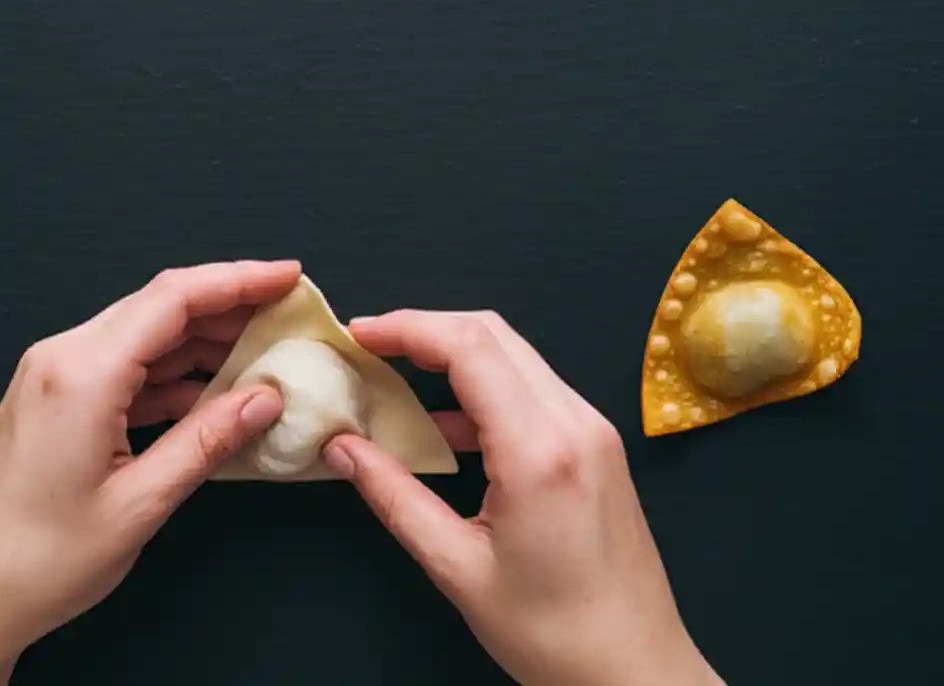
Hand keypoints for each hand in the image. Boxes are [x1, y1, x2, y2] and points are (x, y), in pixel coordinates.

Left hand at [0, 260, 299, 684]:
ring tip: (262, 355)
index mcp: (81, 374)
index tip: (289, 277)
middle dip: (228, 306)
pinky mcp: (54, 400)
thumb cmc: (42, 560)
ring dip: (202, 340)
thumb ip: (207, 441)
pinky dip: (171, 373)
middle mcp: (62, 360)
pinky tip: (212, 392)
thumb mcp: (140, 503)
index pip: (173, 298)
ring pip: (143, 335)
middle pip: (159, 307)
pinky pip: (124, 367)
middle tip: (288, 318)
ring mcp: (53, 377)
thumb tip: (265, 398)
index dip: (238, 281)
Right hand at [323, 310, 723, 685]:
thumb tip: (342, 449)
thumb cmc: (553, 634)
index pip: (469, 347)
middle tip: (368, 348)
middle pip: (493, 335)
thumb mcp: (457, 568)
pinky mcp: (596, 446)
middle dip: (424, 330)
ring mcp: (593, 432)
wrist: (636, 670)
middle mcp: (575, 425)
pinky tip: (445, 428)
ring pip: (515, 357)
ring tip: (395, 383)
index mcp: (540, 452)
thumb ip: (395, 498)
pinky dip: (483, 390)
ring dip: (453, 356)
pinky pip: (533, 391)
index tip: (357, 334)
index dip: (406, 328)